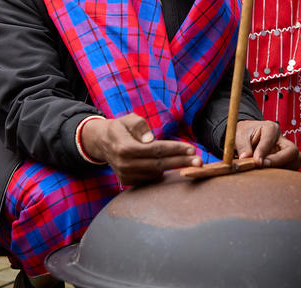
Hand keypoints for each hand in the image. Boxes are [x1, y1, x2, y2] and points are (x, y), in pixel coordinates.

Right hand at [81, 114, 200, 185]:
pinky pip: (149, 178)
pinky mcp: (127, 181)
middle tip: (200, 162)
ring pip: (156, 173)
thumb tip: (150, 139)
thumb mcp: (128, 119)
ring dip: (174, 168)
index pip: (156, 149)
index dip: (175, 149)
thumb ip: (139, 126)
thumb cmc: (120, 128)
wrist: (101, 143)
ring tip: (190, 161)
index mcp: (125, 148)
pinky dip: (161, 173)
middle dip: (181, 162)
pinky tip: (172, 166)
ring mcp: (125, 175)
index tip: (192, 149)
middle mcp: (125, 164)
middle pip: (159, 164)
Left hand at [234, 120, 300, 169]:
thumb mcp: (239, 136)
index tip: (256, 162)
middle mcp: (282, 139)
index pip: (270, 141)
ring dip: (281, 169)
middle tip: (263, 167)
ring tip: (264, 171)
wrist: (247, 136)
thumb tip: (245, 158)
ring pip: (295, 161)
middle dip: (279, 162)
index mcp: (271, 128)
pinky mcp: (287, 161)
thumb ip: (243, 147)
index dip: (263, 152)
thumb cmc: (244, 134)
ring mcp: (286, 151)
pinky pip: (290, 169)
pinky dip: (280, 173)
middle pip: (292, 152)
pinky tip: (267, 173)